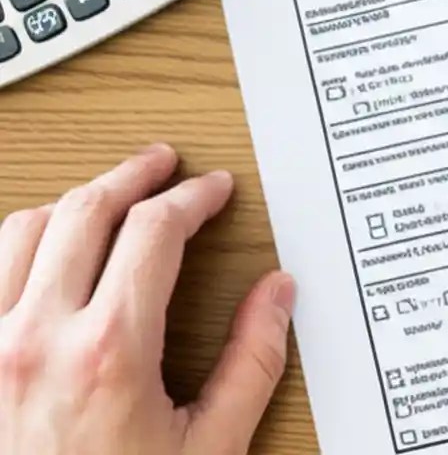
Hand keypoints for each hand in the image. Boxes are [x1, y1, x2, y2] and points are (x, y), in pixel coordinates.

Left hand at [0, 144, 294, 454]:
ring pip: (22, 227)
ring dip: (72, 201)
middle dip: (134, 174)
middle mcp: (38, 334)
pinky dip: (16, 243)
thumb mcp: (208, 448)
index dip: (192, 197)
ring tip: (105, 198)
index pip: (156, 230)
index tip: (212, 190)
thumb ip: (252, 364)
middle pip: (87, 209)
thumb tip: (278, 297)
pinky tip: (41, 248)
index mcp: (111, 349)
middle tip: (162, 164)